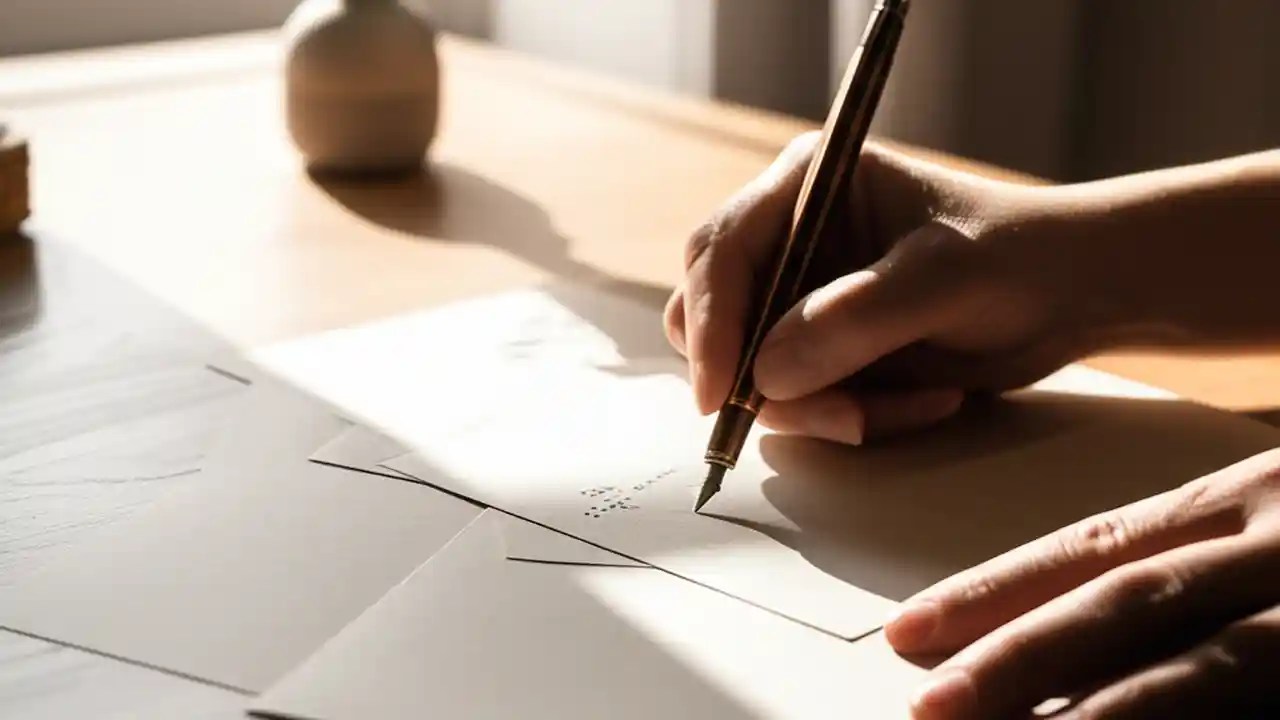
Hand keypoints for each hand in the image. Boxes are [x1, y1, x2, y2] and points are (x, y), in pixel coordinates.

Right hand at [664, 133, 1111, 444]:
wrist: (1073, 298)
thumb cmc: (1016, 260)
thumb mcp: (940, 280)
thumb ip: (853, 320)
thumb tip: (765, 375)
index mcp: (805, 186)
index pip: (718, 252)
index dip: (711, 322)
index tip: (722, 393)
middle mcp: (789, 239)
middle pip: (713, 317)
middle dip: (762, 377)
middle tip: (835, 415)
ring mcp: (802, 298)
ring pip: (752, 372)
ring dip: (821, 406)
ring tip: (906, 405)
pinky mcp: (823, 348)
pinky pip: (798, 401)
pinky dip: (851, 417)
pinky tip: (925, 401)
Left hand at [887, 448, 1279, 718]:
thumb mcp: (1279, 535)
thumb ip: (1194, 577)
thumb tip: (1075, 639)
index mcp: (1251, 495)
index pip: (1095, 543)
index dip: (995, 590)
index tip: (908, 626)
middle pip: (1129, 598)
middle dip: (1021, 656)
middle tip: (928, 706)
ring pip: (1210, 669)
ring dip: (1099, 715)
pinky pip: (1263, 707)